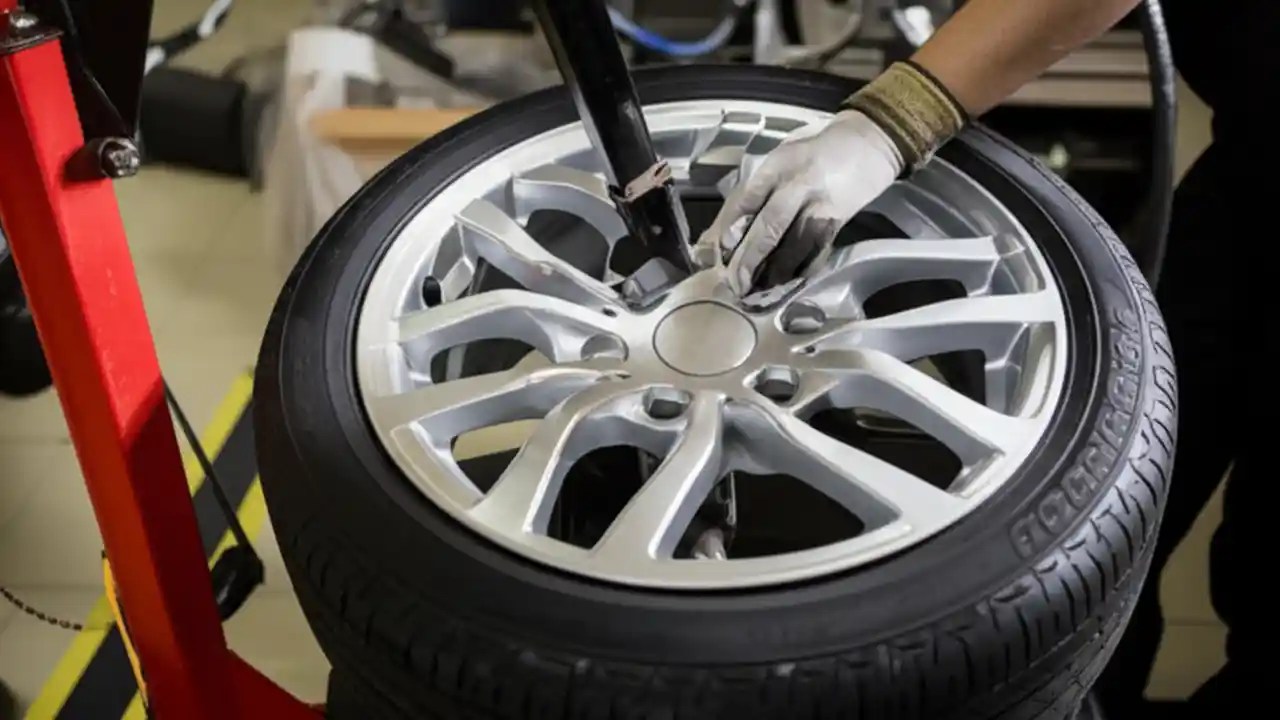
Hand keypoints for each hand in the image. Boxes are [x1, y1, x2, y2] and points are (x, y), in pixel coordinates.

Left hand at [694, 110, 903, 294]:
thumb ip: (756, 191)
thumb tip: (725, 230)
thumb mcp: (782, 159)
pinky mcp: (838, 223)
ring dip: (773, 272)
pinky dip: (799, 271)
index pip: (748, 199)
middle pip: (769, 226)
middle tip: (734, 282)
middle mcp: (799, 186)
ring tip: (754, 292)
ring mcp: (821, 206)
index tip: (718, 251)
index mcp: (779, 166)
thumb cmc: (815, 153)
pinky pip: (816, 252)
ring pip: (794, 245)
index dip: (730, 228)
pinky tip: (784, 286)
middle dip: (749, 258)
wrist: (870, 144)